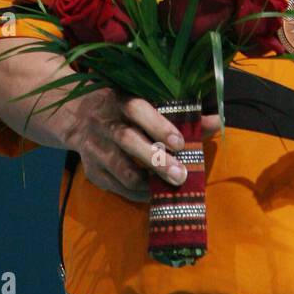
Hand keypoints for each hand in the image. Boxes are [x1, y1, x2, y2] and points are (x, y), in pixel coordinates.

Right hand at [63, 89, 221, 202]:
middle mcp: (104, 122)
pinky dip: (135, 192)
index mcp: (120, 100)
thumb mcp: (146, 101)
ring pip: (119, 168)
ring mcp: (93, 147)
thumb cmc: (123, 107)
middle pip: (128, 141)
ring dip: (145, 182)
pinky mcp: (90, 169)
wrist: (75, 115)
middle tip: (181, 176)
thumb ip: (182, 113)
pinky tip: (152, 193)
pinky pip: (114, 185)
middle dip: (156, 160)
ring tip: (168, 188)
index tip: (180, 143)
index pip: (137, 110)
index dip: (158, 126)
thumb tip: (218, 121)